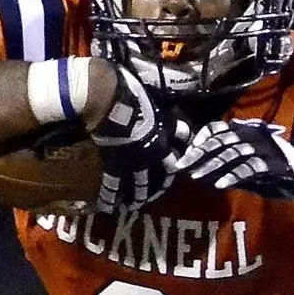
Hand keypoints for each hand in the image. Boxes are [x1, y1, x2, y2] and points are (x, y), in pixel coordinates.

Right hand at [91, 65, 185, 212]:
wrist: (110, 99)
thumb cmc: (129, 89)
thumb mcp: (149, 91)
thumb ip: (152, 97)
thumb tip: (151, 89)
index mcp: (167, 127)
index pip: (183, 138)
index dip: (185, 145)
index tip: (183, 152)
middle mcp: (158, 149)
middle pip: (168, 170)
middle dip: (165, 180)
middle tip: (161, 188)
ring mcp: (138, 161)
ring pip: (143, 184)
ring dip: (140, 195)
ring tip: (136, 203)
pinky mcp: (118, 166)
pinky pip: (115, 185)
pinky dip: (111, 196)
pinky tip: (109, 205)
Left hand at [172, 120, 293, 222]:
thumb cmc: (280, 175)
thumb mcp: (251, 168)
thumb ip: (230, 165)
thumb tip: (202, 168)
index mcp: (250, 133)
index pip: (219, 130)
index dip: (200, 140)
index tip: (184, 154)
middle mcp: (256, 136)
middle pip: (221, 140)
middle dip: (199, 153)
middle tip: (181, 165)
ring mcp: (266, 149)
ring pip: (232, 153)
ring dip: (212, 165)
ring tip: (195, 175)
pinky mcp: (274, 164)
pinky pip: (250, 168)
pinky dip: (233, 175)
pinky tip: (218, 184)